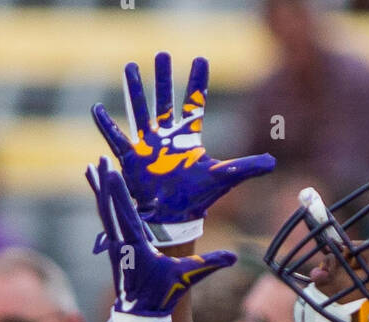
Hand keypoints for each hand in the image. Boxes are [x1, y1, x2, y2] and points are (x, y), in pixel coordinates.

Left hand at [86, 157, 235, 321]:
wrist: (139, 313)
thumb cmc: (162, 294)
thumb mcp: (186, 278)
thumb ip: (208, 265)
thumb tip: (233, 257)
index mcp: (137, 247)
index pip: (127, 216)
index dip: (119, 194)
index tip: (112, 173)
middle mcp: (122, 243)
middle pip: (111, 208)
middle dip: (105, 184)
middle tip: (99, 160)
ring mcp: (115, 244)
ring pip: (105, 211)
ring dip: (100, 189)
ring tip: (92, 167)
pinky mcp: (114, 246)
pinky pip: (106, 219)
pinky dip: (102, 202)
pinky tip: (98, 189)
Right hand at [92, 52, 273, 240]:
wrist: (174, 220)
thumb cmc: (197, 200)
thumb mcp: (223, 178)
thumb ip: (246, 167)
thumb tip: (273, 162)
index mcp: (188, 139)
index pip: (194, 104)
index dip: (198, 82)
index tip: (201, 59)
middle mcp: (167, 138)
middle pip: (164, 101)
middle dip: (163, 78)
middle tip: (163, 55)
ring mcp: (148, 147)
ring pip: (140, 111)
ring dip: (135, 89)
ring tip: (130, 66)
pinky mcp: (132, 159)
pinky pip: (116, 138)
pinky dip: (105, 125)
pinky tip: (96, 109)